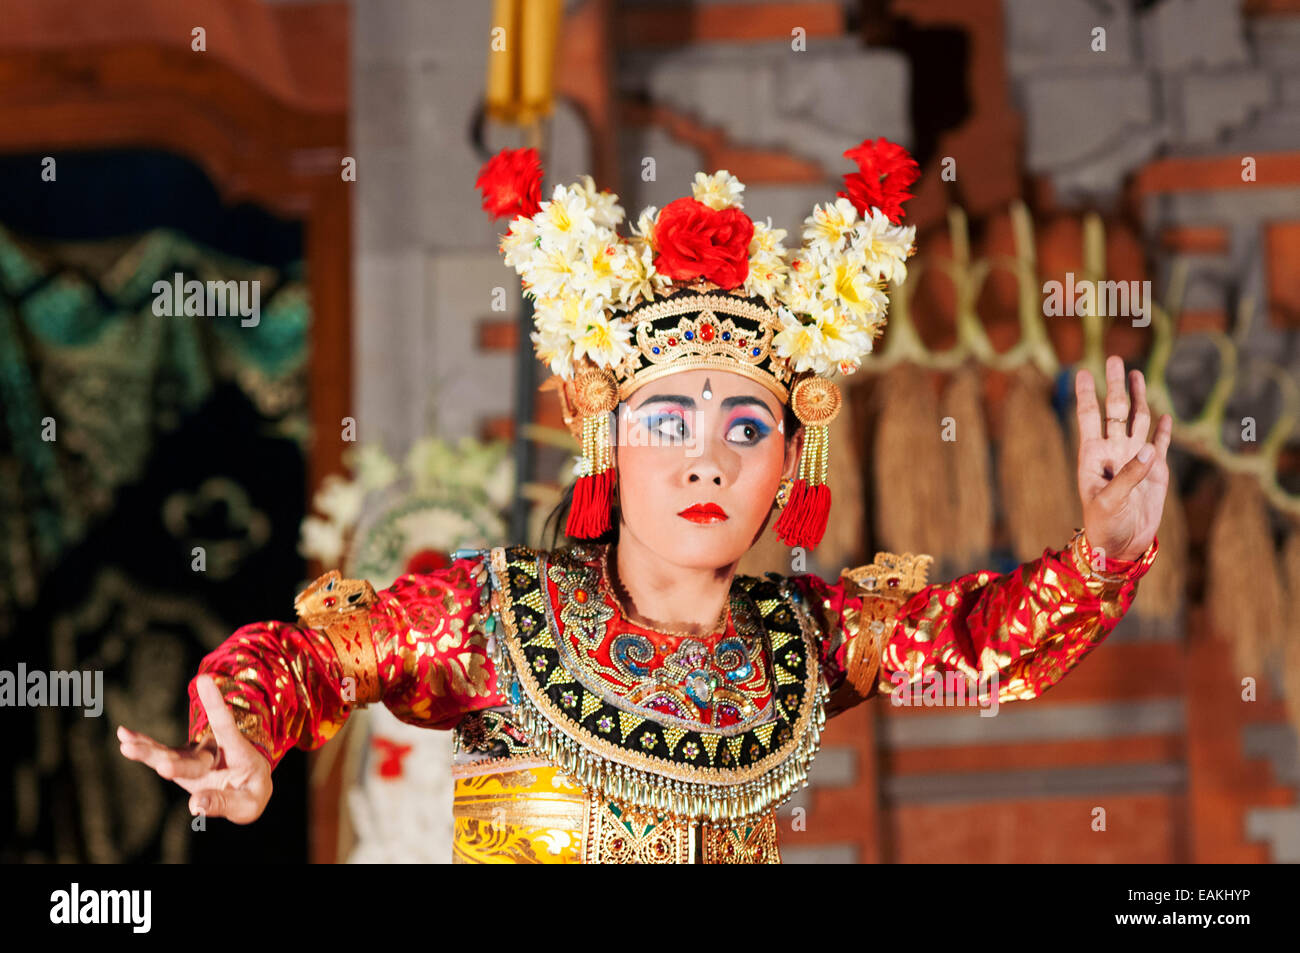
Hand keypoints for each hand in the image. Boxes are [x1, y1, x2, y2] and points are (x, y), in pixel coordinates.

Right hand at [118, 674, 271, 823]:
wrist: (245, 788)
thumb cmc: (250, 794)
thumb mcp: (248, 805)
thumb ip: (224, 804)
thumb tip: (194, 805)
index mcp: (239, 753)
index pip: (226, 726)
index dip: (216, 705)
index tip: (204, 680)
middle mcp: (213, 751)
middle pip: (193, 759)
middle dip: (177, 765)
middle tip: (164, 768)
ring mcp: (194, 757)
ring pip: (170, 755)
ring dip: (148, 752)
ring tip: (125, 743)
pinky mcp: (180, 763)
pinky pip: (160, 757)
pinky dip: (143, 751)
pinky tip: (124, 740)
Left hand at [1074, 355, 1171, 562]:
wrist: (1122, 547)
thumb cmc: (1105, 526)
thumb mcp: (1110, 502)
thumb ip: (1128, 475)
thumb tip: (1149, 448)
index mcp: (1093, 457)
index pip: (1089, 418)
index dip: (1085, 395)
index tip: (1080, 372)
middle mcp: (1113, 452)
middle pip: (1115, 411)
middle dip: (1115, 385)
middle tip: (1115, 359)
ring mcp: (1135, 460)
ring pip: (1137, 421)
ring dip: (1138, 398)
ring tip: (1136, 375)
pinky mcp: (1156, 473)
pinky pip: (1161, 445)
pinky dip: (1164, 431)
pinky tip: (1165, 416)